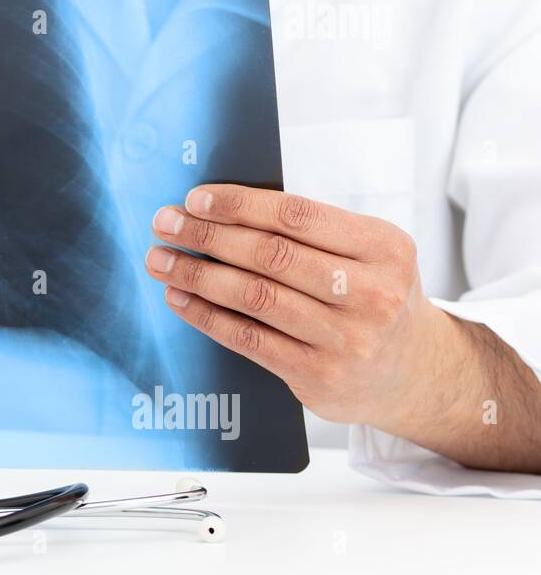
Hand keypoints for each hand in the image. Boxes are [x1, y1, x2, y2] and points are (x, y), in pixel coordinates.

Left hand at [142, 184, 459, 433]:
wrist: (414, 372)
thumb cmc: (371, 296)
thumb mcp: (366, 253)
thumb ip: (308, 231)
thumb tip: (217, 207)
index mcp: (384, 247)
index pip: (297, 215)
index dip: (238, 205)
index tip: (194, 199)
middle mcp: (371, 293)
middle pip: (271, 255)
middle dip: (207, 235)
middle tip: (165, 224)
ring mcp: (347, 339)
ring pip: (254, 296)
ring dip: (197, 274)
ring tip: (161, 260)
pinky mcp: (320, 376)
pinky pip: (248, 338)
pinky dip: (206, 315)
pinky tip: (179, 298)